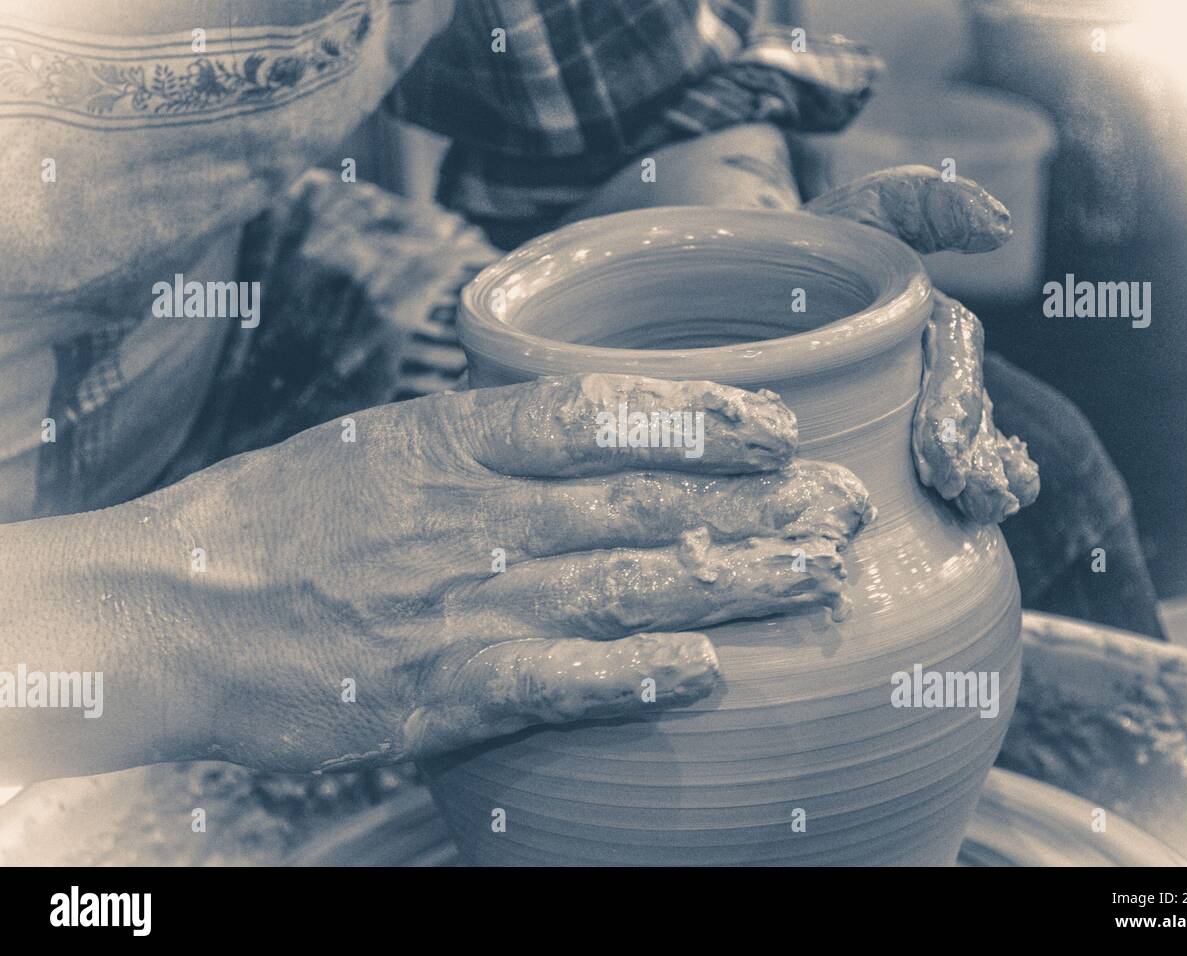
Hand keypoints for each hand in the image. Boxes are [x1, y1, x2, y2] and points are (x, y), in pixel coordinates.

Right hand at [137, 374, 868, 773]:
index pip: (603, 411)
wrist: (175, 608)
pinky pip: (563, 679)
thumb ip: (479, 442)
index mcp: (454, 440)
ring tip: (816, 574)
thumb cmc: (274, 521)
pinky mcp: (448, 687)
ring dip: (733, 579)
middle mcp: (477, 513)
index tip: (776, 422)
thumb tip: (582, 434)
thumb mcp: (376, 444)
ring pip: (628, 583)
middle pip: (645, 499)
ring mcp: (468, 602)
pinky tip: (709, 670)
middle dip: (756, 503)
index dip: (701, 415)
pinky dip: (638, 673)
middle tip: (843, 504)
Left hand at [805, 164, 1039, 521]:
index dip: (952, 407)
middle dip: (970, 455)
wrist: (766, 273)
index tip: (938, 455)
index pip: (954, 359)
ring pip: (966, 444)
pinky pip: (939, 463)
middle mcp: (932, 362)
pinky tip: (973, 518)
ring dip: (981, 478)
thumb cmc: (822, 240)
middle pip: (965, 411)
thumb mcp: (872, 206)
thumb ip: (931, 204)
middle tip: (965, 493)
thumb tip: (1000, 228)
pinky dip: (966, 485)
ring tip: (982, 510)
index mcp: (929, 316)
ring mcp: (917, 399)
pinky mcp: (895, 431)